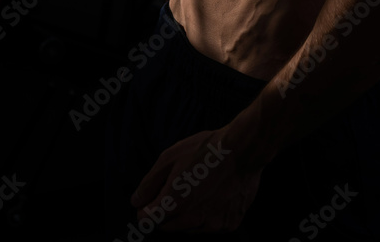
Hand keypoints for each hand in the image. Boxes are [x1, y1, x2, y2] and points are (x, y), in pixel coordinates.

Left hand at [130, 125, 263, 232]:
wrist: (243, 150)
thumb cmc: (206, 150)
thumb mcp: (170, 157)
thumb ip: (149, 183)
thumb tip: (136, 201)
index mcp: (174, 202)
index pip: (148, 220)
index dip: (146, 208)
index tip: (150, 199)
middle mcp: (192, 219)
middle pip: (166, 226)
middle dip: (165, 211)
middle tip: (176, 189)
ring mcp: (211, 225)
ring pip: (187, 229)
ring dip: (185, 215)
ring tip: (197, 189)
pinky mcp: (227, 225)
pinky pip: (208, 227)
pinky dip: (206, 216)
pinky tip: (212, 196)